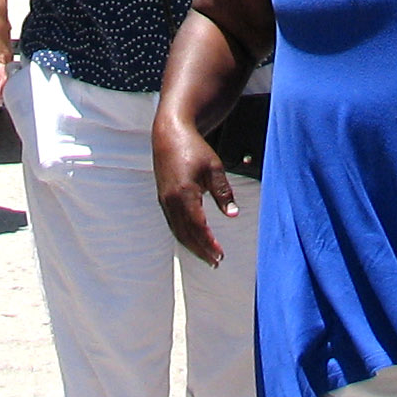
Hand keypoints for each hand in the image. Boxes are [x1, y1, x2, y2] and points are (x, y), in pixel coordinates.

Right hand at [151, 117, 238, 266]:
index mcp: (184, 193)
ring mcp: (164, 201)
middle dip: (201, 250)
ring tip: (208, 256)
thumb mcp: (214, 168)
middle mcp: (171, 200)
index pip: (197, 226)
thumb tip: (233, 214)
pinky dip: (184, 235)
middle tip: (216, 262)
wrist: (169, 135)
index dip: (208, 243)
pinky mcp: (163, 199)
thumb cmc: (193, 149)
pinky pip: (173, 223)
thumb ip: (223, 192)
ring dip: (192, 246)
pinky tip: (194, 240)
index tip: (221, 254)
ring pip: (177, 231)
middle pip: (186, 234)